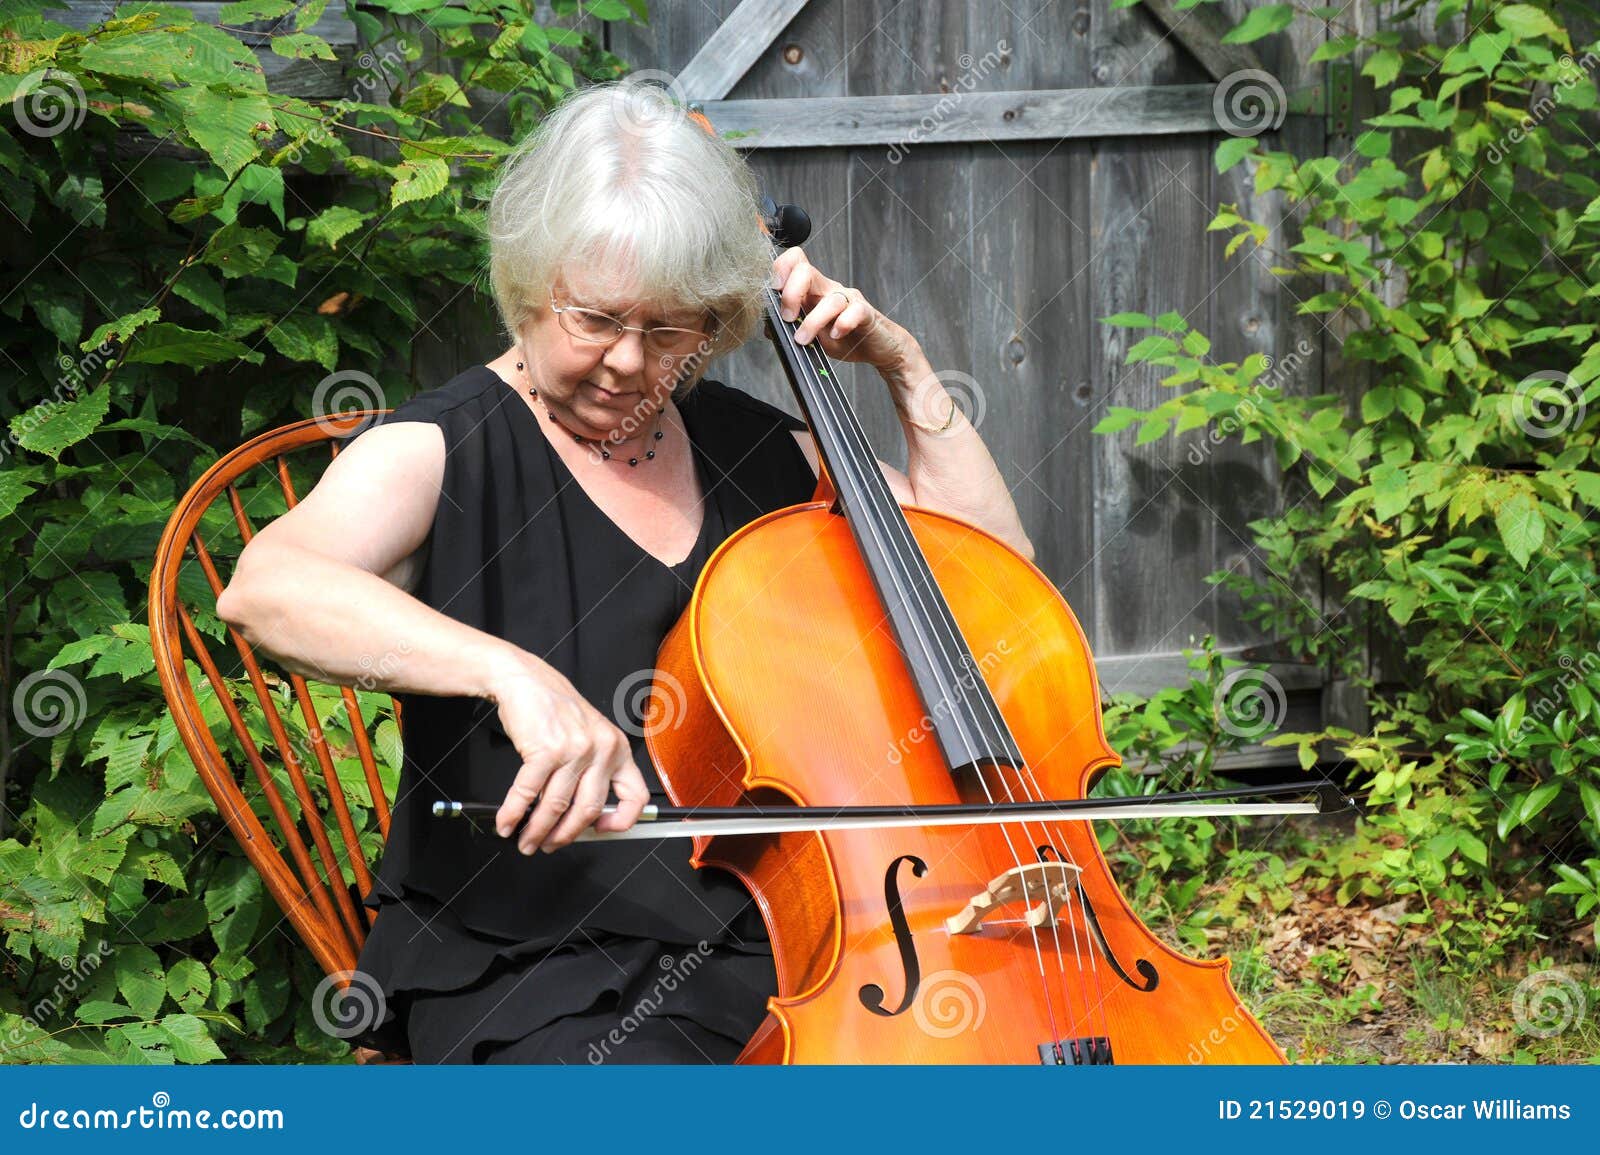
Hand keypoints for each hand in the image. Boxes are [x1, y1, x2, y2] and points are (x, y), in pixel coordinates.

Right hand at [486, 658, 648, 852]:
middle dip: (566, 835)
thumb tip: (588, 818)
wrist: (527, 680)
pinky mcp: (545, 749)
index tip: (602, 832)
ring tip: (526, 840)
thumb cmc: (557, 710)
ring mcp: (574, 749)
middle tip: (550, 845)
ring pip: (556, 806)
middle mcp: (601, 750)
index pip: (635, 796)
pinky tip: (507, 822)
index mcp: (618, 749)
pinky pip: (528, 793)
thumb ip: (596, 772)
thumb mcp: (591, 736)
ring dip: (537, 830)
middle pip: (588, 810)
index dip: (621, 822)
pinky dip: (513, 813)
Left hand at [771, 248, 913, 370]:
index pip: (794, 261)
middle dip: (790, 295)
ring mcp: (848, 299)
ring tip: (803, 340)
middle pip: (805, 271)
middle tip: (787, 318)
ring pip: (828, 299)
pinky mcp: (865, 313)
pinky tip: (835, 335)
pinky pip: (853, 311)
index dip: (779, 270)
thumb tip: (768, 325)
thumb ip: (790, 326)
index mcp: (813, 288)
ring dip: (811, 322)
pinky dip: (842, 323)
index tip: (772, 294)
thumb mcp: (810, 333)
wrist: (877, 347)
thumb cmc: (842, 338)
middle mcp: (829, 288)